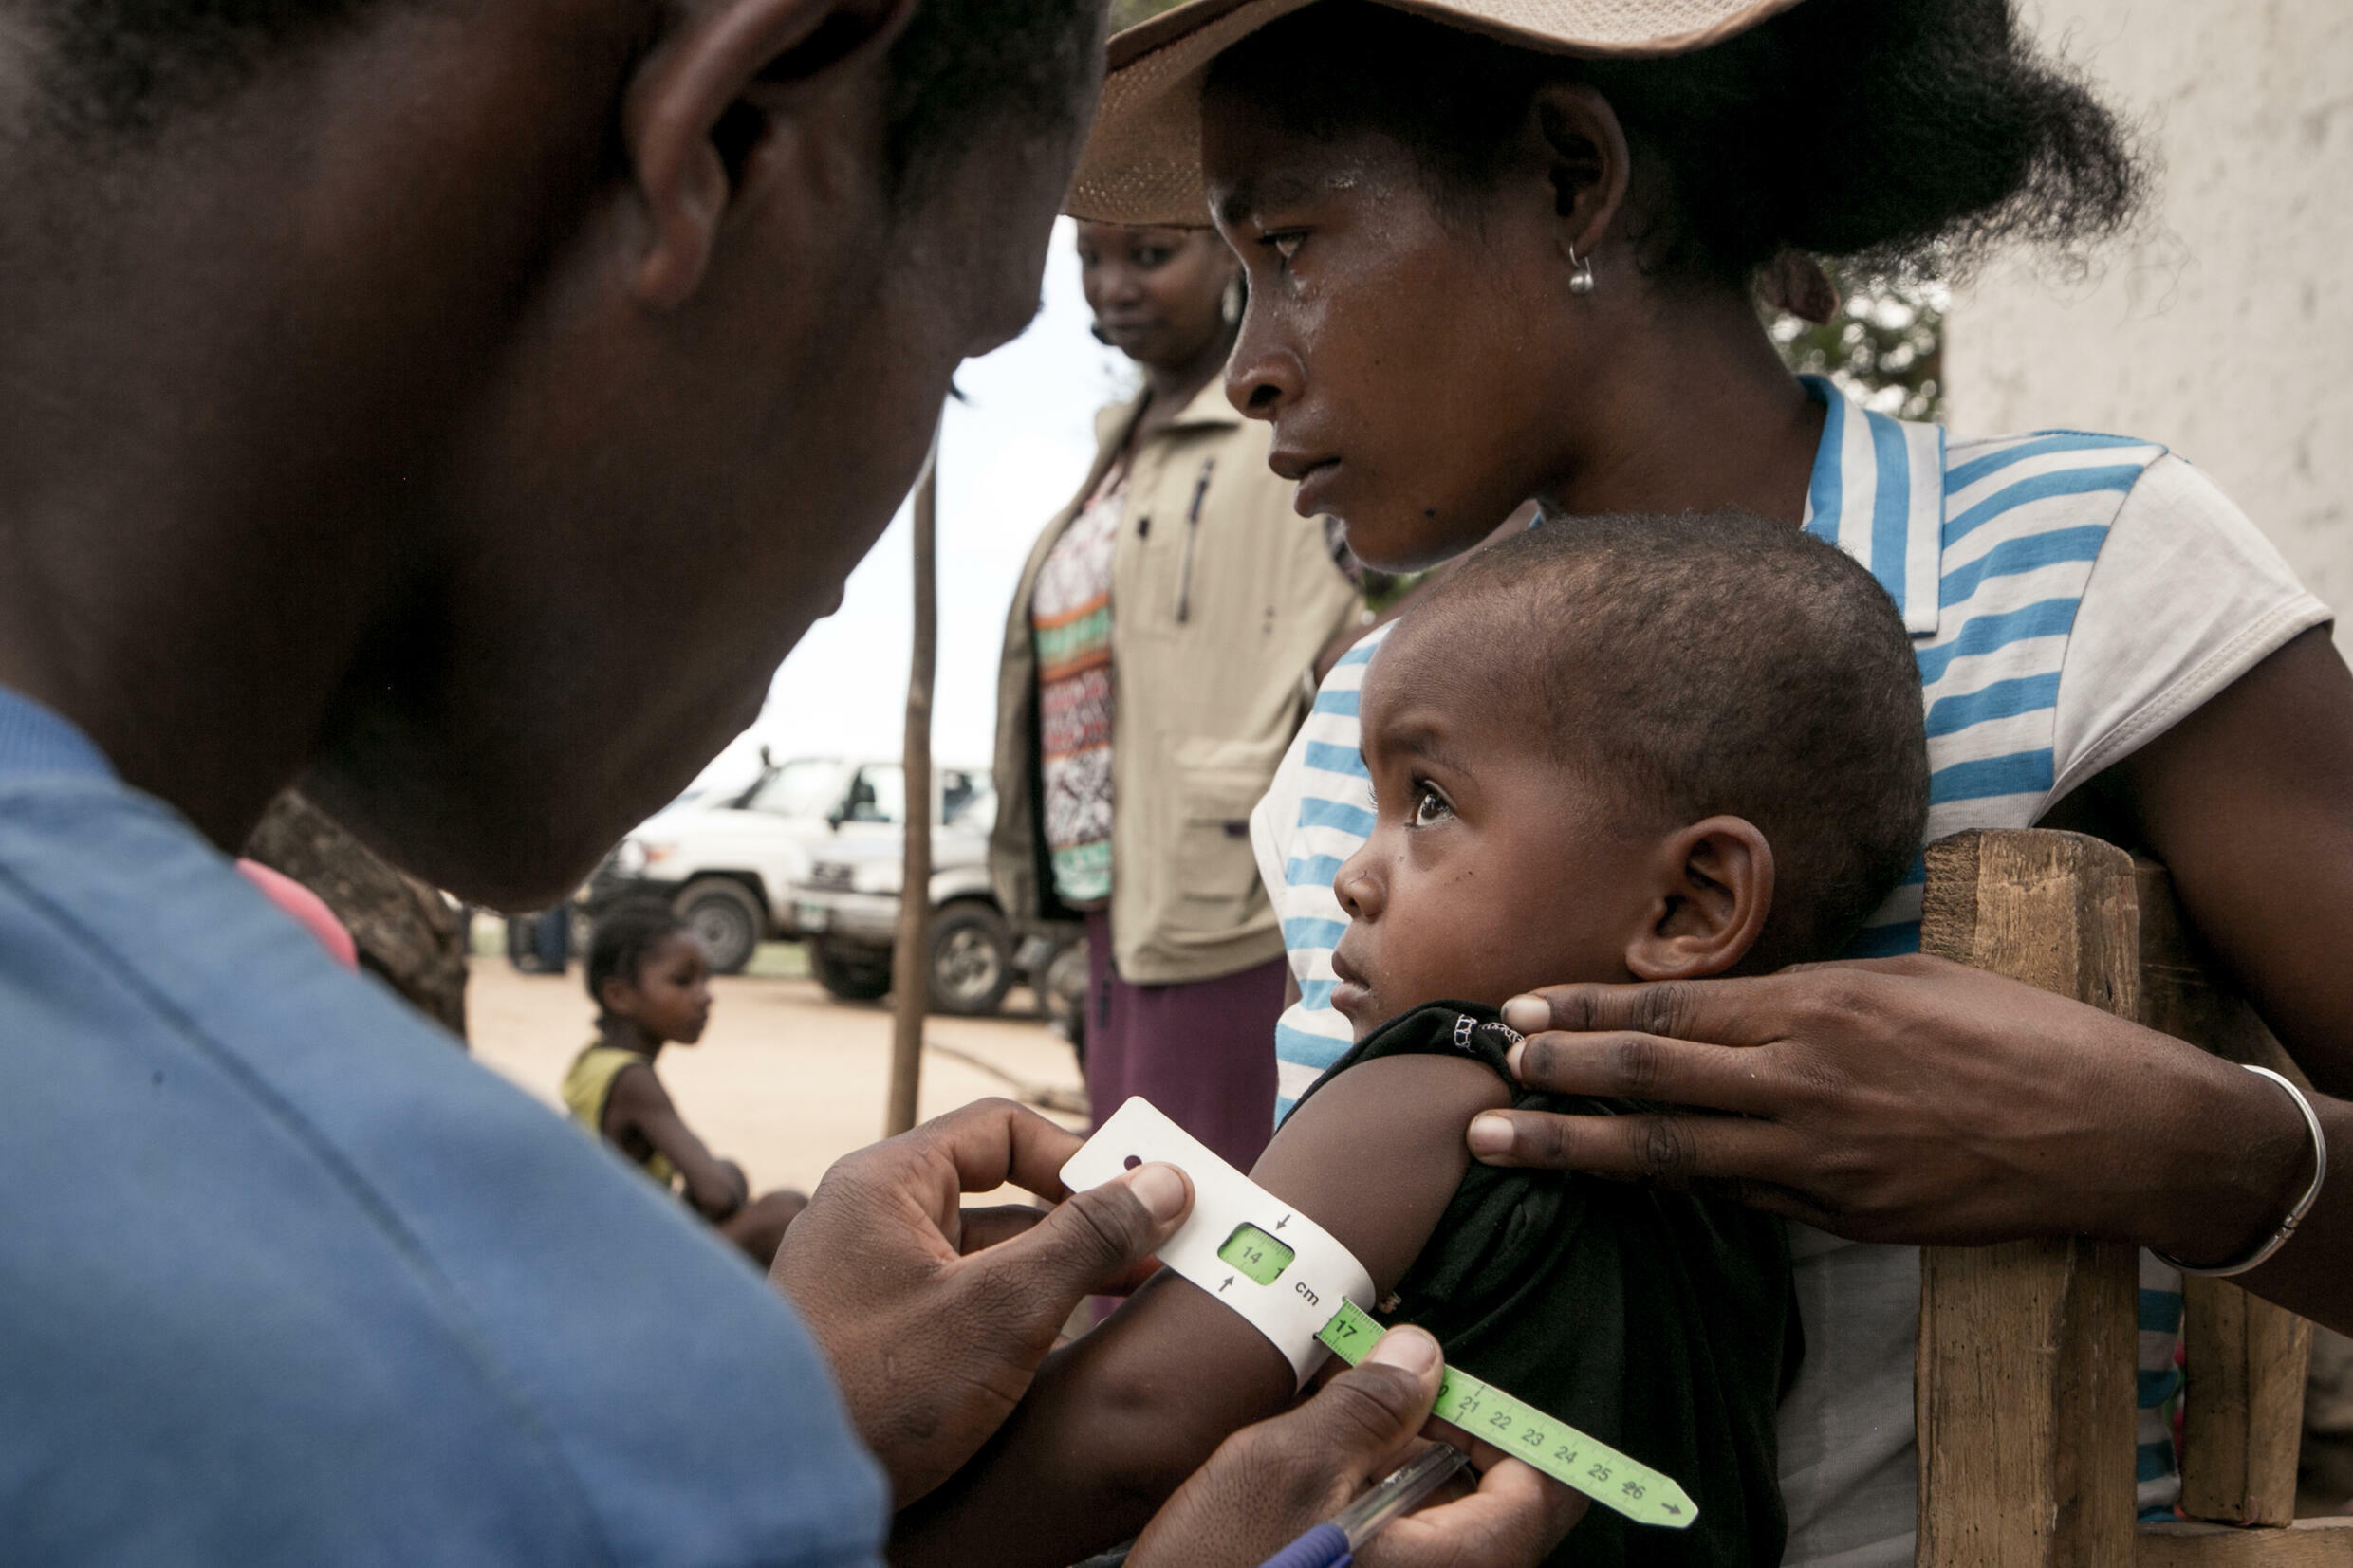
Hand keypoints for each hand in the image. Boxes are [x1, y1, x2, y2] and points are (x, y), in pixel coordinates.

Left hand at [771, 1098, 1191, 1506]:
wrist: (771, 1492)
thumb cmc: (874, 1394)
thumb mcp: (1003, 1310)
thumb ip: (1088, 1239)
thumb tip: (1166, 1183)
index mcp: (886, 1183)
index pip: (1001, 1130)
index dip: (1078, 1157)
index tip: (1139, 1199)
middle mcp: (872, 1218)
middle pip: (999, 1190)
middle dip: (1081, 1217)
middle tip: (1155, 1245)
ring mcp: (870, 1277)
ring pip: (985, 1250)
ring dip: (1057, 1265)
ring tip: (1130, 1292)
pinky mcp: (876, 1333)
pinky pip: (963, 1296)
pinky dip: (1019, 1306)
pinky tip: (1066, 1336)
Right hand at [1128, 1327, 1580, 1567]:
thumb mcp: (1287, 1469)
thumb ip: (1367, 1406)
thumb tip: (1421, 1355)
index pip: (1543, 1488)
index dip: (1498, 1423)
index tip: (1435, 1388)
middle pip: (1489, 1501)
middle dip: (1429, 1433)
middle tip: (1362, 1394)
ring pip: (1435, 1520)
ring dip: (1389, 1464)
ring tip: (1322, 1430)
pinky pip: (1395, 1545)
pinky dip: (1364, 1501)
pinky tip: (1308, 1481)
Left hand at [1473, 957, 2310, 1258]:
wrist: (2114, 1129)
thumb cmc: (2019, 1033)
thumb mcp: (1906, 979)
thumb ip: (1810, 994)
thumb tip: (1735, 1001)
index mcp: (1816, 1006)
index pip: (1670, 1007)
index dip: (1585, 1009)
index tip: (1519, 1008)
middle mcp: (1802, 1080)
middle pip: (1648, 1077)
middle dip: (1554, 1074)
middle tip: (1483, 1074)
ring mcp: (1818, 1158)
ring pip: (1670, 1153)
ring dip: (1576, 1148)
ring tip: (1502, 1142)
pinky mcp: (1842, 1216)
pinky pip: (1739, 1199)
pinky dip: (1673, 1187)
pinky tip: (1617, 1185)